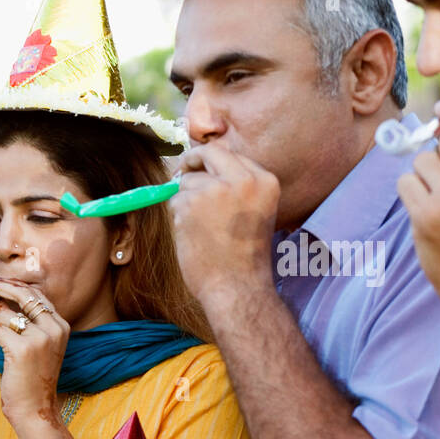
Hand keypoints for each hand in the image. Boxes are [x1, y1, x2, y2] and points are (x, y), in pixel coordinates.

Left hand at [0, 277, 68, 426]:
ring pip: (3, 314)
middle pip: (23, 293)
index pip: (36, 294)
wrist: (35, 411)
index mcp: (60, 326)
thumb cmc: (30, 382)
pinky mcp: (22, 349)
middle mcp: (53, 328)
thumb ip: (23, 325)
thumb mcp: (33, 348)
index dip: (13, 285)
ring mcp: (40, 338)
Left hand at [170, 143, 279, 308]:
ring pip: (187, 181)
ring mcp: (216, 189)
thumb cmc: (244, 257)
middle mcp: (243, 179)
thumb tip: (199, 171)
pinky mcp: (191, 203)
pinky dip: (178, 216)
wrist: (238, 286)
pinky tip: (193, 236)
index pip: (232, 155)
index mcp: (265, 181)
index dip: (212, 161)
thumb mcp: (254, 213)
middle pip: (208, 152)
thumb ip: (235, 189)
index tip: (201, 167)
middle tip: (179, 171)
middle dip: (191, 160)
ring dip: (185, 200)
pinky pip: (175, 200)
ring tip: (201, 228)